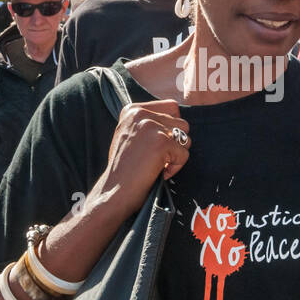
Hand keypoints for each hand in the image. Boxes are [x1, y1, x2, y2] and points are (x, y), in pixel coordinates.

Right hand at [93, 99, 190, 217]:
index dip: (170, 129)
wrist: (113, 192)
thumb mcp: (130, 135)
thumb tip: (177, 117)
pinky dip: (175, 167)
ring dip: (175, 155)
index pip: (172, 107)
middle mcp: (140, 113)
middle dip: (174, 144)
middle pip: (181, 123)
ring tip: (156, 165)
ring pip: (186, 138)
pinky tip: (158, 172)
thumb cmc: (124, 169)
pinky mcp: (161, 142)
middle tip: (155, 159)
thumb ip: (149, 122)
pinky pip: (184, 154)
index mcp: (132, 110)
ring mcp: (151, 126)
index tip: (153, 146)